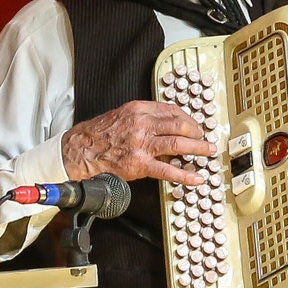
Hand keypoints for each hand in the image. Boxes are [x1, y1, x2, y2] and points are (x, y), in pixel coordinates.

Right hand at [60, 100, 213, 185]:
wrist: (79, 151)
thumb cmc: (97, 135)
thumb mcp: (121, 115)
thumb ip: (142, 117)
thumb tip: (163, 123)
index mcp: (138, 109)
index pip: (171, 110)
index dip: (187, 117)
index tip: (193, 124)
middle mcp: (142, 124)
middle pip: (179, 124)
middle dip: (196, 131)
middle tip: (204, 137)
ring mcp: (142, 145)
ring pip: (178, 143)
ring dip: (198, 148)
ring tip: (208, 151)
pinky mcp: (139, 164)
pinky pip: (167, 170)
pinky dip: (185, 175)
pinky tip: (195, 178)